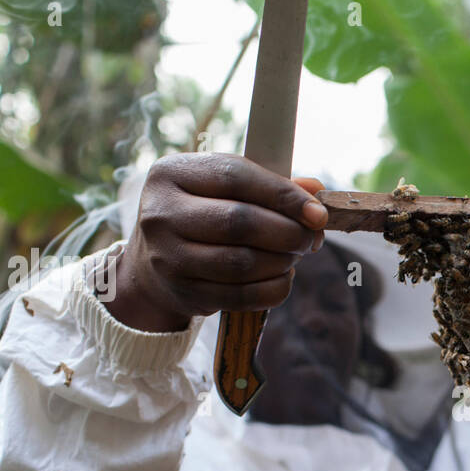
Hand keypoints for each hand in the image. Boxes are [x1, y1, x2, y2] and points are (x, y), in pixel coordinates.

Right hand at [106, 154, 327, 331]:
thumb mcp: (221, 188)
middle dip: (288, 232)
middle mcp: (162, 214)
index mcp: (171, 174)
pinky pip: (242, 296)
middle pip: (240, 222)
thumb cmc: (200, 216)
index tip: (318, 213)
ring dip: (283, 261)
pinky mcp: (184, 293)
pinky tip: (282, 277)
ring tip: (294, 255)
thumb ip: (268, 184)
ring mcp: (169, 257)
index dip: (283, 194)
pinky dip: (274, 288)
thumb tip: (315, 191)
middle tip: (310, 238)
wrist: (151, 267)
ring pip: (242, 263)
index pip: (235, 176)